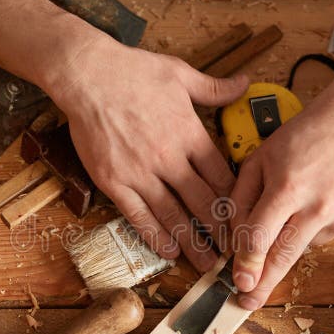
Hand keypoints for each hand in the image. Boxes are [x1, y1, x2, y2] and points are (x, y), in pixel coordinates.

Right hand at [51, 35, 248, 271]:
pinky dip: (155, 235)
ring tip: (206, 262)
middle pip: (204, 202)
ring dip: (192, 242)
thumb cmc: (133, 71)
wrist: (88, 74)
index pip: (221, 176)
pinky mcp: (114, 181)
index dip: (236, 201)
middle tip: (234, 252)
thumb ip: (215, 87)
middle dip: (221, 231)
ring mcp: (140, 173)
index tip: (246, 218)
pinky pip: (138, 215)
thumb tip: (245, 83)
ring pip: (174, 215)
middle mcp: (169, 158)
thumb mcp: (180, 74)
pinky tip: (169, 251)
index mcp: (189, 133)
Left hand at [229, 92, 333, 309]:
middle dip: (263, 284)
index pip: (260, 236)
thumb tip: (234, 242)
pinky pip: (318, 238)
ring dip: (286, 241)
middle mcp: (317, 206)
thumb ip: (240, 201)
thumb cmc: (299, 139)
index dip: (246, 263)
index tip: (239, 284)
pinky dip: (307, 230)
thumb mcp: (257, 160)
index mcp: (287, 187)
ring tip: (293, 206)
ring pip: (299, 247)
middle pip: (283, 256)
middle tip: (248, 303)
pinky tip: (313, 203)